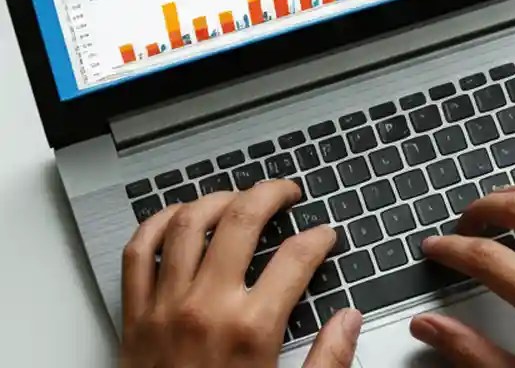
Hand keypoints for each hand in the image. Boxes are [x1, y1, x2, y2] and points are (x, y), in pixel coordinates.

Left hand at [119, 180, 362, 367]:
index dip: (318, 238)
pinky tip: (177, 217)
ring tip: (237, 197)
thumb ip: (327, 359)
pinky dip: (156, 224)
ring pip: (188, 224)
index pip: (296, 257)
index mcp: (252, 328)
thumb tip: (349, 320)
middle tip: (286, 193)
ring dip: (216, 199)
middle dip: (270, 194)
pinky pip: (138, 252)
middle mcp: (207, 307)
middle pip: (241, 220)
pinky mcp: (135, 315)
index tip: (325, 236)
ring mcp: (166, 306)